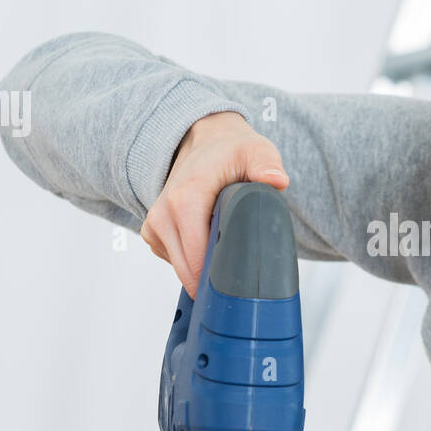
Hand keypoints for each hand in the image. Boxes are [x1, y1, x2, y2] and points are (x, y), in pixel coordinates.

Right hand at [140, 110, 287, 297]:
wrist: (204, 142)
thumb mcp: (256, 151)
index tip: (240, 287)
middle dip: (214, 280)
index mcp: (186, 198)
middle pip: (188, 271)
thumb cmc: (230, 151)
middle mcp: (163, 213)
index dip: (219, 278)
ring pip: (181, 270)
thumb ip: (267, 165)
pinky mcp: (153, 234)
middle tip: (242, 280)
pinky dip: (193, 261)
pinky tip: (210, 244)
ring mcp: (155, 225)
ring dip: (204, 270)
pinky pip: (175, 262)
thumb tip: (276, 181)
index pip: (197, 256)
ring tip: (227, 251)